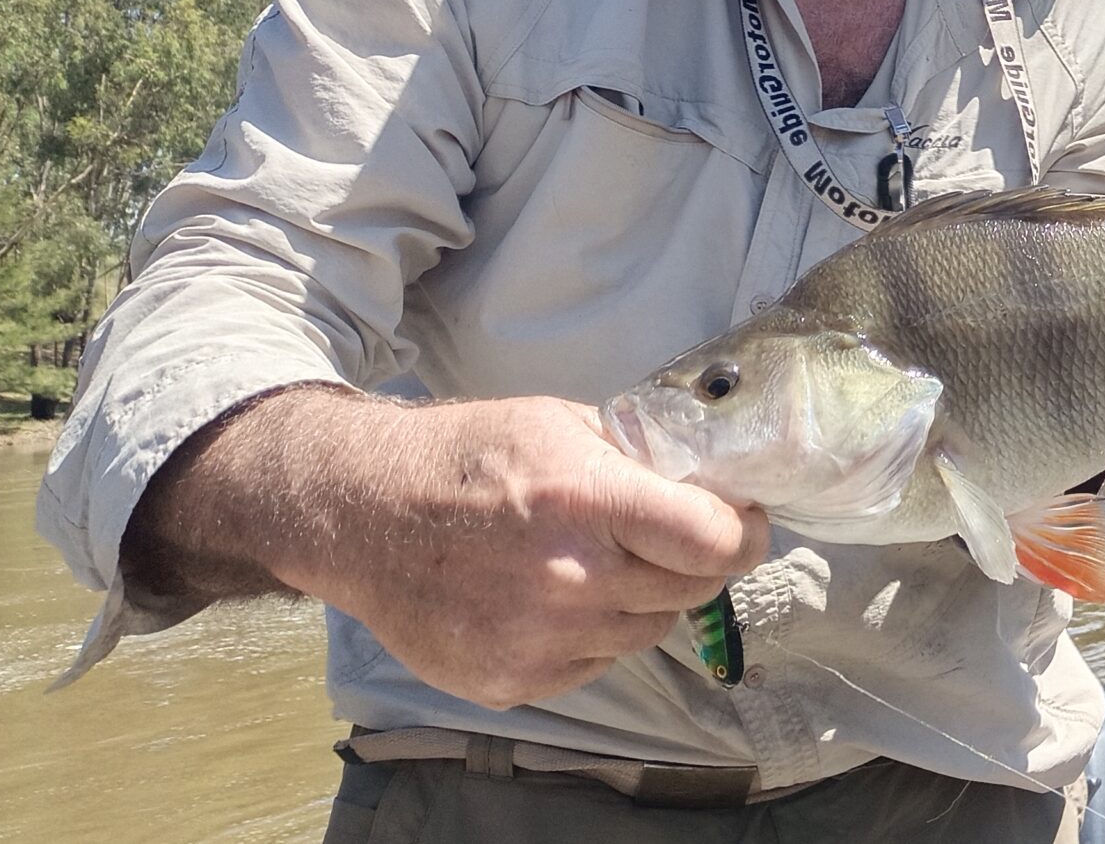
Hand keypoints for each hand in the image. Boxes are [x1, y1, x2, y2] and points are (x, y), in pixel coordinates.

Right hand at [133, 388, 770, 710]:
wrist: (360, 513)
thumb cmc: (466, 458)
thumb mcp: (558, 423)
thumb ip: (638, 456)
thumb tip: (712, 479)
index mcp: (586, 501)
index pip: (712, 542)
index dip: (745, 533)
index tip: (744, 522)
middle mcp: (568, 578)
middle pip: (691, 590)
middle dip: (694, 562)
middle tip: (670, 537)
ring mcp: (538, 639)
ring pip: (647, 631)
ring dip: (641, 601)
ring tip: (593, 563)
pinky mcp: (512, 681)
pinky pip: (594, 663)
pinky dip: (589, 633)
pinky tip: (548, 596)